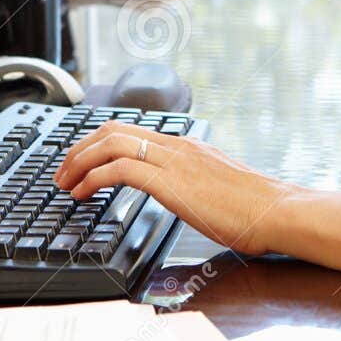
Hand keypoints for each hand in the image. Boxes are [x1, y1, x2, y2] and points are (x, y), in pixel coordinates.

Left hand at [54, 122, 290, 256]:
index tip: (81, 162)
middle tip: (62, 171)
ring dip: (79, 161)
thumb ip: (195, 184)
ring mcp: (174, 161)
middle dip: (79, 148)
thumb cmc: (256, 208)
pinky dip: (93, 178)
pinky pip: (120, 168)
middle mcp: (177, 146)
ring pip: (112, 142)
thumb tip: (185, 195)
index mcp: (187, 146)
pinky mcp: (171, 182)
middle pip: (113, 129)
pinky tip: (84, 193)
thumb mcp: (218, 188)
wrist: (278, 211)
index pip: (132, 129)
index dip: (98, 143)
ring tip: (65, 183)